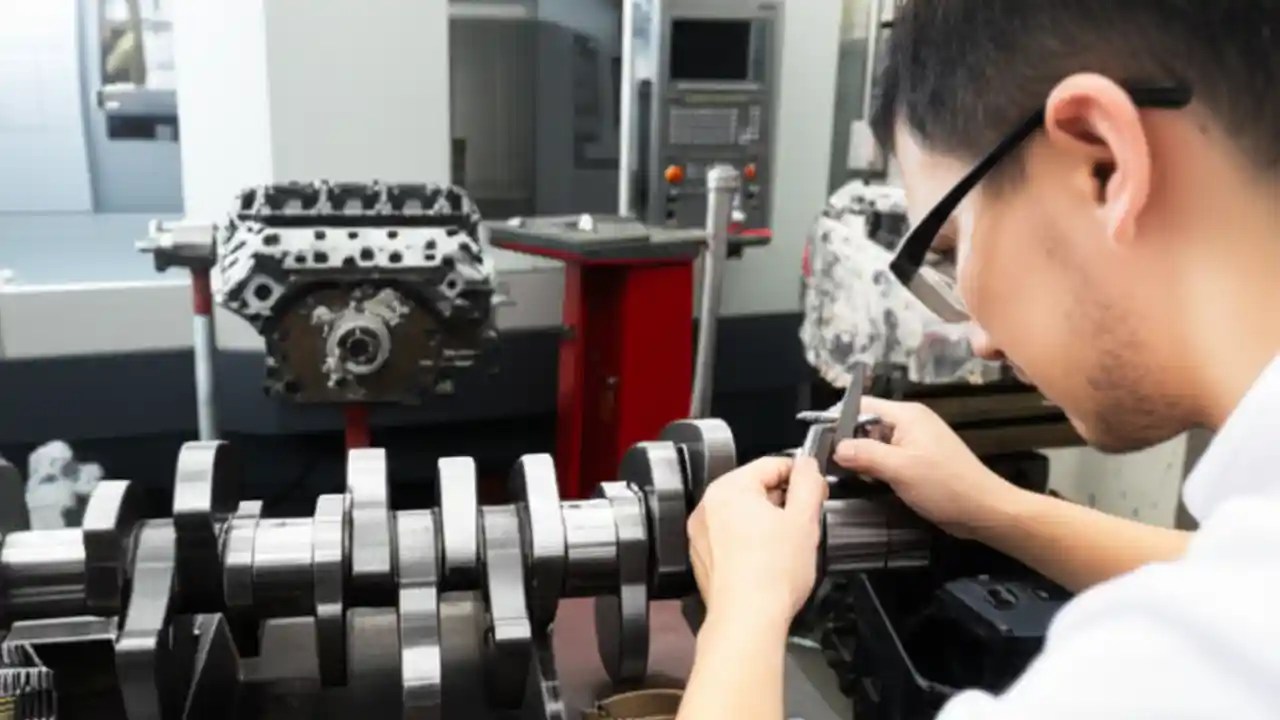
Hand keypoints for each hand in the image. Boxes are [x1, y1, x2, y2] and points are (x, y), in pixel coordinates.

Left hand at [686, 457, 827, 625]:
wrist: (747, 620)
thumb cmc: (772, 575)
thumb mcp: (804, 520)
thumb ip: (808, 483)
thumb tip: (807, 466)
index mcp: (729, 488)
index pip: (772, 464)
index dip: (801, 475)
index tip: (815, 489)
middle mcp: (708, 506)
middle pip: (755, 488)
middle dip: (783, 501)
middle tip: (806, 522)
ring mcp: (702, 533)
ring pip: (743, 514)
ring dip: (767, 522)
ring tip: (787, 546)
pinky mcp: (703, 556)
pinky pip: (730, 537)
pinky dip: (749, 542)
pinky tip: (768, 561)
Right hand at [834, 397, 1027, 538]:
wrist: (983, 510)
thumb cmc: (944, 486)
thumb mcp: (899, 469)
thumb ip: (864, 454)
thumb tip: (836, 447)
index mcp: (907, 415)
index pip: (863, 405)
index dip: (840, 420)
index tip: (821, 441)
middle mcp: (911, 423)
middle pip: (868, 424)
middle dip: (850, 443)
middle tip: (832, 465)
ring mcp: (916, 442)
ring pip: (877, 443)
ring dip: (864, 459)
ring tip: (849, 476)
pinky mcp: (919, 461)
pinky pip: (889, 458)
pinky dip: (878, 468)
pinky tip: (871, 483)